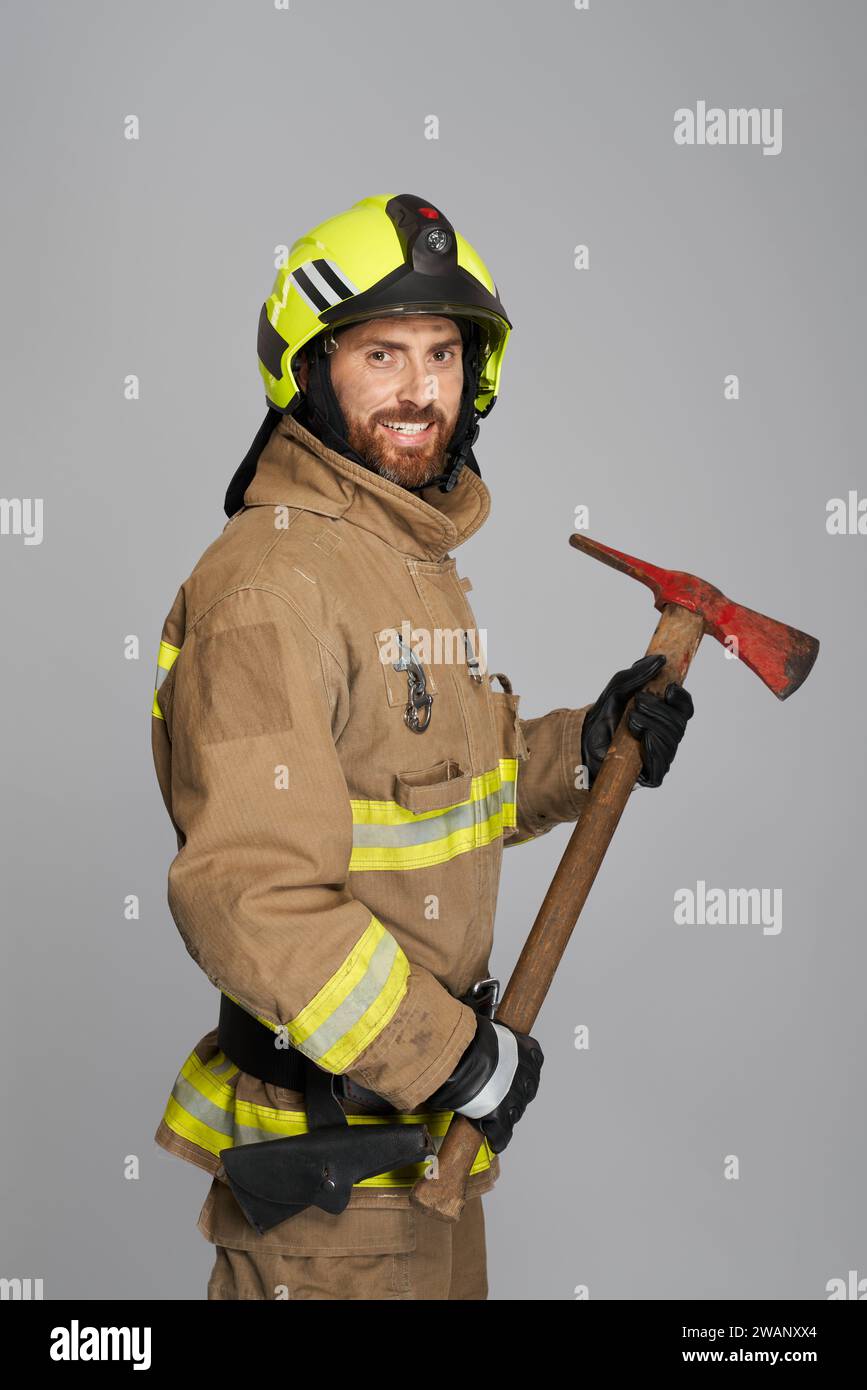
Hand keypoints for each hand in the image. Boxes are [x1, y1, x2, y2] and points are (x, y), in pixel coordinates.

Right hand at [424, 1016, 543, 1153]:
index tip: (512, 1069)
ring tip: (491, 1111)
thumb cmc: (472, 1037)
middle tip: (498, 1092)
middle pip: (526, 1089)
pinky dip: (497, 1137)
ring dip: (506, 1113)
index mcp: (528, 1051)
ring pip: (516, 1111)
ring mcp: (515, 1098)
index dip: (521, 1068)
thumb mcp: (490, 1028)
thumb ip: (494, 1039)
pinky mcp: (500, 1117)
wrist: (462, 1055)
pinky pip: (502, 1134)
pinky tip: (492, 1138)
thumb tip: (481, 1035)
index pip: (534, 1061)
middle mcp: (526, 1076)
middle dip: (515, 1092)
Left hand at [581, 653, 693, 787]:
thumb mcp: (617, 689)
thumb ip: (637, 674)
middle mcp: (666, 737)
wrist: (582, 743)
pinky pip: (662, 763)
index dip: (682, 698)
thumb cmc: (603, 717)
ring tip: (631, 720)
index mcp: (663, 716)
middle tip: (637, 702)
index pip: (684, 708)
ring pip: (671, 741)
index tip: (669, 688)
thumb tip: (660, 659)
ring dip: (652, 725)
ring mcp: (660, 756)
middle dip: (660, 709)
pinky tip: (642, 738)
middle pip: (679, 723)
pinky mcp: (651, 775)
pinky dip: (653, 748)